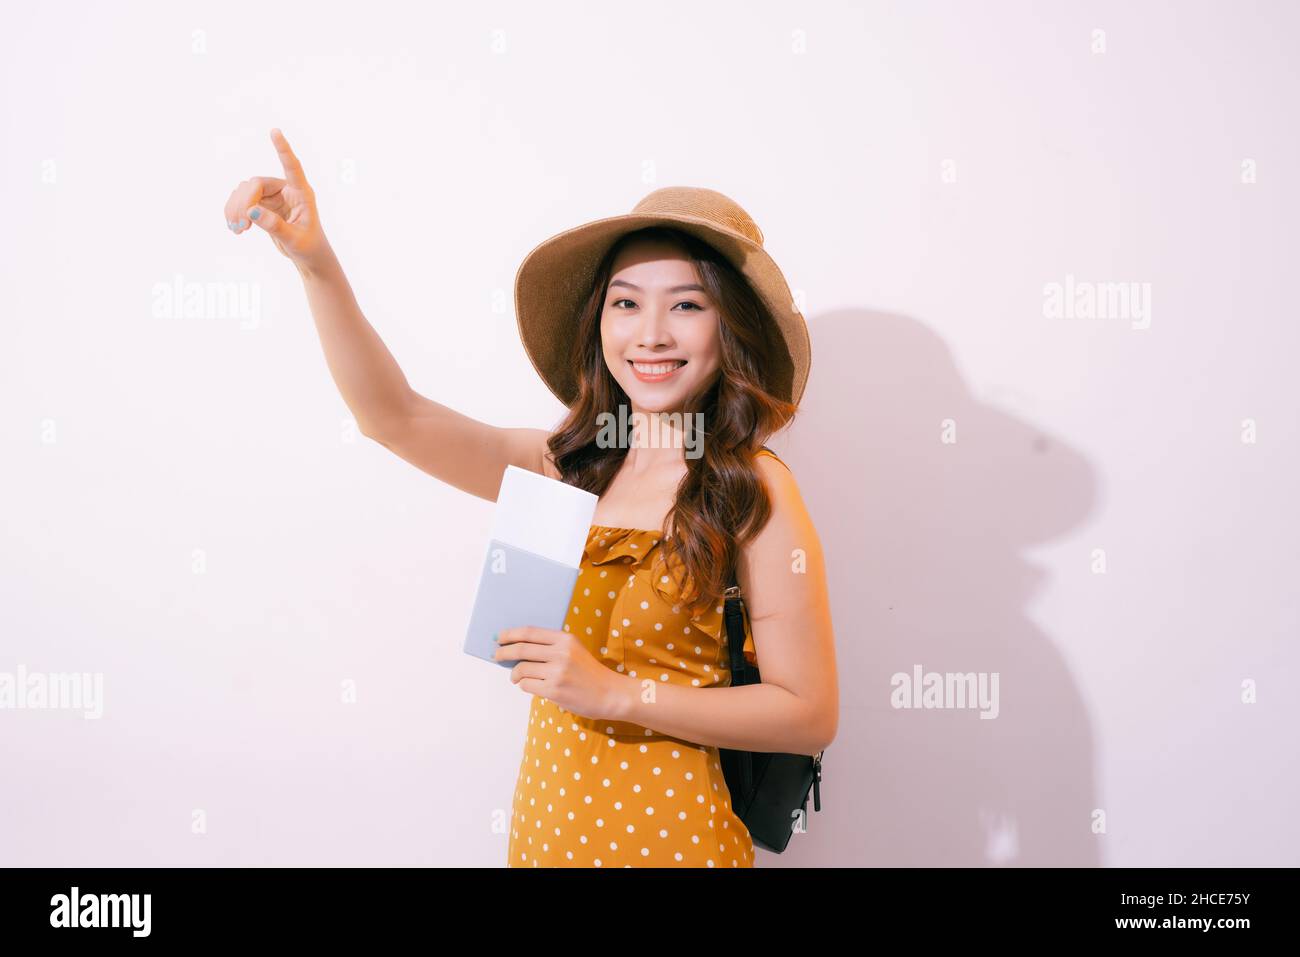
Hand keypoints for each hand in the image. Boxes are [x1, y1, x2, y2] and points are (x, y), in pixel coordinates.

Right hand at [223, 128, 331, 275]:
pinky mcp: (263, 204)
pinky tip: (234, 227)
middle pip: (257, 184)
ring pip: (246, 191)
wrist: (308, 257)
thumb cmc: (308, 247)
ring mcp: (274, 196)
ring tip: (237, 229)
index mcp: (302, 193)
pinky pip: (242, 200)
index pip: (292, 166)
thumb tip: (252, 212)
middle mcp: (287, 190)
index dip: (283, 149)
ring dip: (236, 208)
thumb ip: (275, 226)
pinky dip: (235, 211)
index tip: (275, 131)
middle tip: (240, 225)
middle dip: (244, 202)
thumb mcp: (294, 240)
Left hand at [494, 626, 625, 720]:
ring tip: (515, 677)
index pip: (529, 632)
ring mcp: (557, 672)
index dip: (510, 634)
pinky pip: (527, 685)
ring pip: (521, 669)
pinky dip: (524, 685)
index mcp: (565, 639)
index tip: (500, 638)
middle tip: (497, 656)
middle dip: (504, 652)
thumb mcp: (574, 650)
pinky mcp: (555, 690)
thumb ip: (551, 646)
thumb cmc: (589, 672)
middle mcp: (561, 653)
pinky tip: (529, 686)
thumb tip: (518, 647)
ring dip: (514, 674)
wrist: (610, 693)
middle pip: (521, 649)